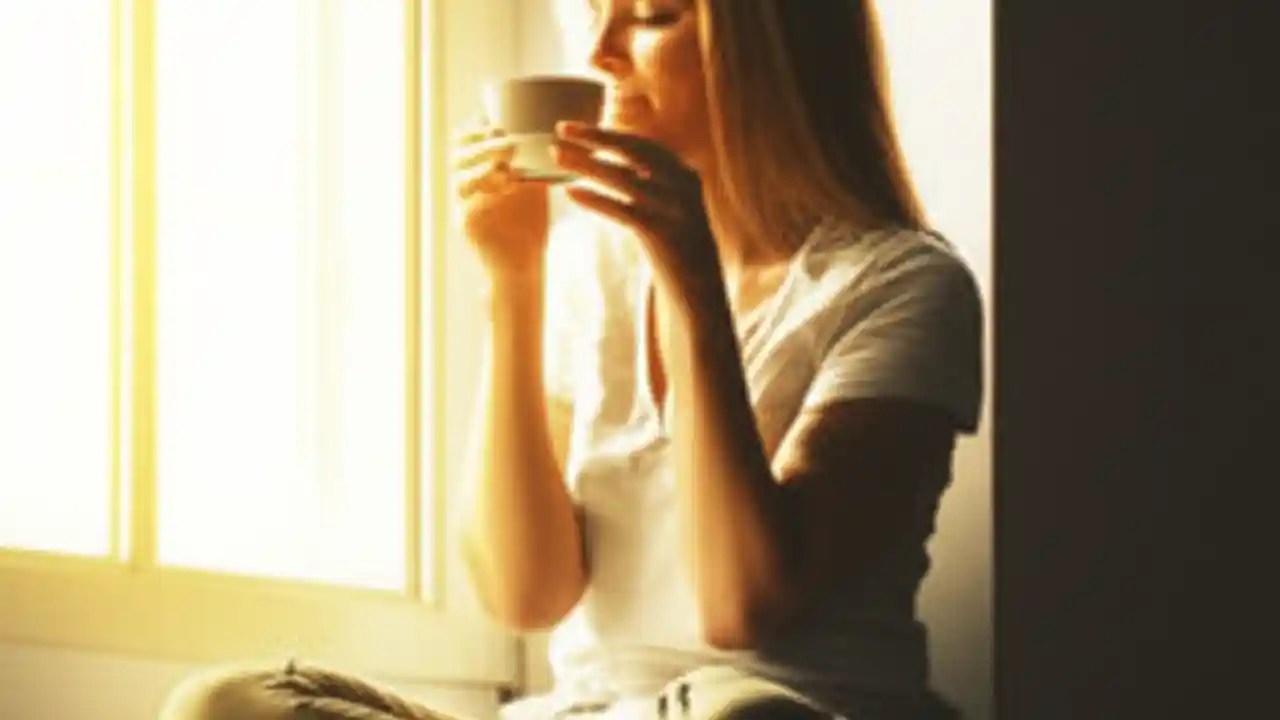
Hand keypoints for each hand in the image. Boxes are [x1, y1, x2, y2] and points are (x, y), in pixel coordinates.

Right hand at [451, 121, 551, 279]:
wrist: (524, 264)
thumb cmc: (528, 226)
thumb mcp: (532, 189)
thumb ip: (530, 166)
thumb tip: (543, 139)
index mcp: (479, 174)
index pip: (465, 145)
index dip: (474, 131)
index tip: (493, 123)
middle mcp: (467, 189)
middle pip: (459, 158)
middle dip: (482, 146)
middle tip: (508, 142)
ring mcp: (464, 208)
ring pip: (460, 180)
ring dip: (483, 168)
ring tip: (507, 167)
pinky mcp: (467, 226)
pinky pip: (467, 206)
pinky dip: (485, 195)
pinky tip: (505, 189)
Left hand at [552, 121, 723, 305]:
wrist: (704, 294)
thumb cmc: (681, 253)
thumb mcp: (674, 211)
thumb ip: (653, 187)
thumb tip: (613, 169)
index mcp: (685, 175)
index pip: (643, 145)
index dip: (609, 133)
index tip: (576, 127)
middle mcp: (682, 186)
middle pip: (633, 151)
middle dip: (595, 136)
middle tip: (561, 128)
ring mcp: (673, 208)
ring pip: (622, 177)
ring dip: (585, 163)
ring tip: (556, 154)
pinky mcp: (661, 233)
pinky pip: (622, 210)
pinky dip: (595, 198)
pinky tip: (572, 192)